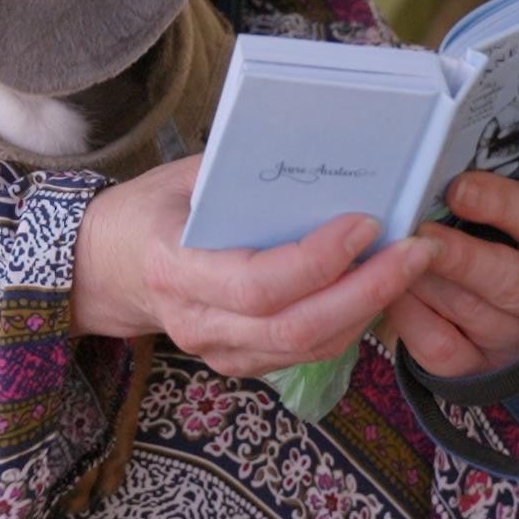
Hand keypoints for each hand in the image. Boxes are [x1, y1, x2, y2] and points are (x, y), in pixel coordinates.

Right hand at [74, 157, 439, 377]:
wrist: (101, 267)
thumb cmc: (148, 210)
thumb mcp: (184, 177)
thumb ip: (243, 173)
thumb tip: (322, 155)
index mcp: (176, 268)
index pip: (258, 282)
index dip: (318, 260)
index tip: (365, 222)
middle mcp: (198, 322)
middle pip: (296, 326)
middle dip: (366, 290)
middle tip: (416, 250)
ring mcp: (217, 352)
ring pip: (308, 347)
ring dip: (368, 309)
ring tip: (411, 265)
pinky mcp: (237, 363)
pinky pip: (304, 353)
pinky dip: (349, 323)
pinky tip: (378, 288)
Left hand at [385, 169, 518, 380]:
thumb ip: (506, 175)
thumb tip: (452, 151)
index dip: (500, 205)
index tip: (457, 187)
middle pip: (510, 281)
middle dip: (459, 257)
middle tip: (418, 233)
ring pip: (472, 314)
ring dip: (427, 284)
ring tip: (392, 256)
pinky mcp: (484, 367)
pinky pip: (444, 351)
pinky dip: (412, 321)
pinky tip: (390, 290)